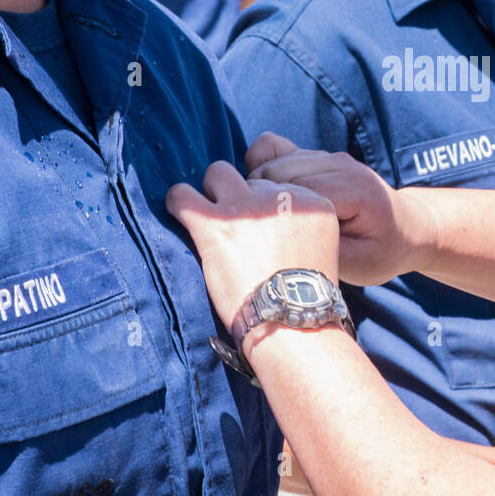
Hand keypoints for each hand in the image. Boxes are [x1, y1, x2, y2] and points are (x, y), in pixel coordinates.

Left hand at [166, 160, 338, 326]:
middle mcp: (280, 197)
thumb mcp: (317, 249)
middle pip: (251, 179)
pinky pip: (183, 195)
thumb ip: (299, 225)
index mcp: (312, 202)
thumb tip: (271, 220)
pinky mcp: (214, 223)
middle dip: (241, 198)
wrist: (290, 322)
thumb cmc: (302, 298)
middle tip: (234, 226)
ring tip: (205, 214)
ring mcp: (246, 208)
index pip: (279, 186)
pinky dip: (177, 200)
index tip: (257, 229)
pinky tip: (177, 209)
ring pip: (219, 173)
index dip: (264, 207)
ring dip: (211, 191)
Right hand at [246, 133, 437, 286]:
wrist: (407, 227)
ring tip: (266, 219)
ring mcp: (329, 156)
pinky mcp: (316, 156)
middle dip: (259, 200)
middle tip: (260, 232)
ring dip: (259, 187)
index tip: (262, 237)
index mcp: (355, 190)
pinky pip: (275, 149)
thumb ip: (323, 249)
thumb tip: (280, 238)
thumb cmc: (383, 251)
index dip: (271, 213)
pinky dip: (262, 167)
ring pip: (272, 161)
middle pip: (278, 173)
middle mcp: (341, 165)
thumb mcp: (359, 266)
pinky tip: (267, 194)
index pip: (296, 191)